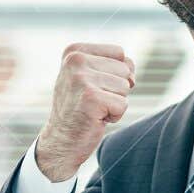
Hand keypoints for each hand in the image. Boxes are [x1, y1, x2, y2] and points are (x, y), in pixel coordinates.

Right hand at [36, 43, 135, 181]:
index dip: (115, 74)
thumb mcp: (94, 78)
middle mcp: (75, 61)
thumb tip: (132, 78)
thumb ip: (117, 66)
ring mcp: (82, 79)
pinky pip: (123, 104)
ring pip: (125, 86)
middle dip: (115, 89)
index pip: (119, 53)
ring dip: (114, 103)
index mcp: (74, 51)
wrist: (61, 140)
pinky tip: (95, 119)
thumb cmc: (81, 108)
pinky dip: (114, 116)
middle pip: (125, 69)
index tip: (93, 87)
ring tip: (93, 109)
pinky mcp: (91, 98)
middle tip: (92, 101)